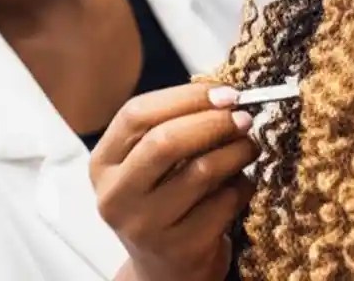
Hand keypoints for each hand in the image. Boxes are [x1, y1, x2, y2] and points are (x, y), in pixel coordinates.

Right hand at [91, 83, 256, 280]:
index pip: (136, 114)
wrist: (165, 271)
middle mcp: (116, 197)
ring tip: (250, 146)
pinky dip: (243, 186)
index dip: (185, 96)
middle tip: (243, 117)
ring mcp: (145, 227)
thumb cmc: (164, 204)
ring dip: (237, 151)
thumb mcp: (151, 166)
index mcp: (103, 165)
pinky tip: (242, 183)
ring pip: (201, 171)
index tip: (223, 92)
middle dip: (214, 122)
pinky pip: (224, 202)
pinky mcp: (180, 249)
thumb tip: (224, 95)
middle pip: (165, 141)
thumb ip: (175, 127)